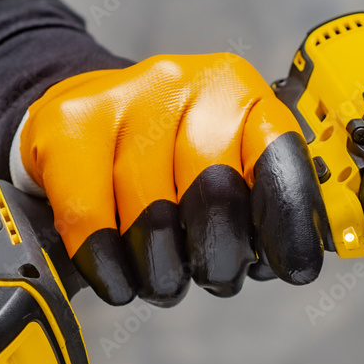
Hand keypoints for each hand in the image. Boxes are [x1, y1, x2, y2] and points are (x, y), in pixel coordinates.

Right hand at [9, 54, 325, 306]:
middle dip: (219, 258)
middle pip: (215, 195)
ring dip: (163, 273)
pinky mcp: (67, 129)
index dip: (290, 221)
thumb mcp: (226, 162)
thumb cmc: (165, 158)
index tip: (296, 269)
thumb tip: (295, 260)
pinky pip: (93, 224)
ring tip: (163, 274)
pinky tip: (120, 278)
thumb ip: (263, 201)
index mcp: (237, 93)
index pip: (279, 158)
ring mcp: (120, 101)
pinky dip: (111, 270)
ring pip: (152, 220)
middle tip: (215, 275)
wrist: (79, 117)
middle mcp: (181, 85)